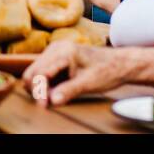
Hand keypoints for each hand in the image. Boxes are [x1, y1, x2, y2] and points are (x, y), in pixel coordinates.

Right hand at [23, 42, 153, 107]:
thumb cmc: (107, 71)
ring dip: (40, 85)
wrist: (120, 63)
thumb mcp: (88, 84)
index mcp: (64, 52)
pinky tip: (55, 90)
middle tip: (46, 104)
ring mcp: (56, 50)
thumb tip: (51, 101)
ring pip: (36, 70)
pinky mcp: (57, 55)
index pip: (40, 72)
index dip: (39, 91)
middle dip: (36, 88)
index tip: (44, 106)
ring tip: (50, 99)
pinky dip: (45, 81)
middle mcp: (57, 47)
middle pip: (33, 70)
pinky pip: (43, 69)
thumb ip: (69, 91)